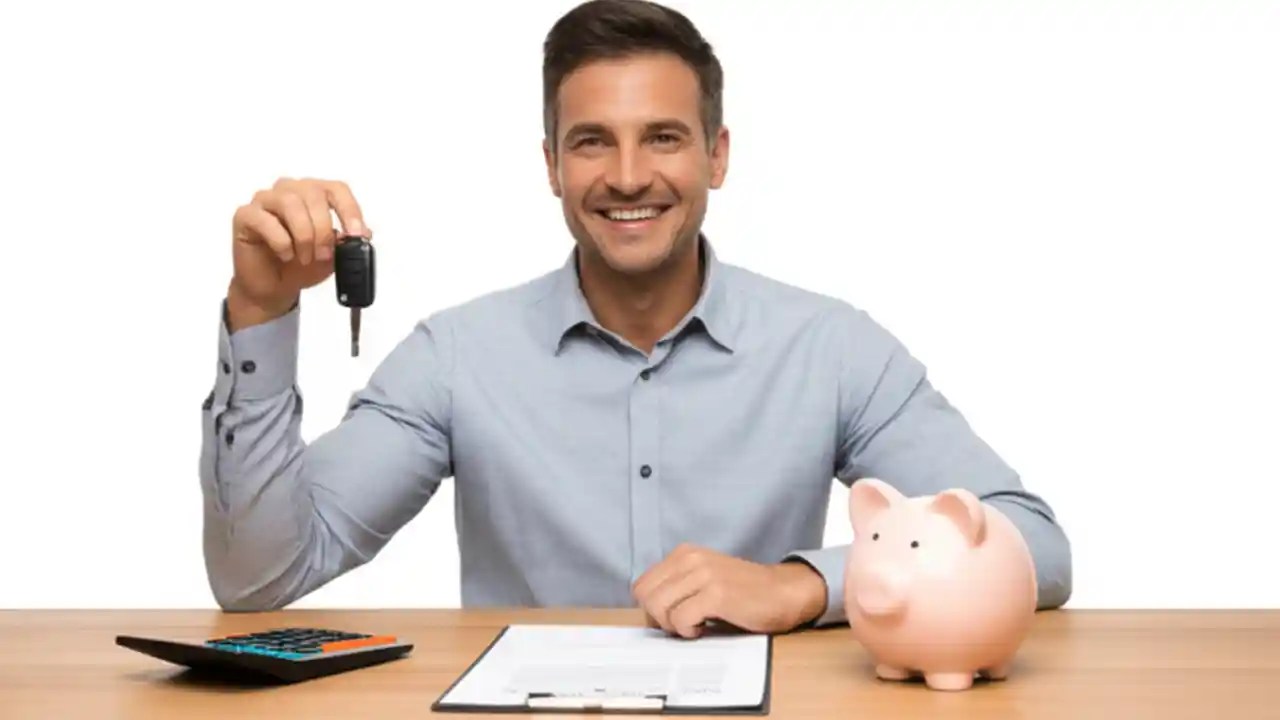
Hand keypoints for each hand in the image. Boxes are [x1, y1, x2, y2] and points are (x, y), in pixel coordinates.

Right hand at [228, 177, 368, 328]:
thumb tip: (365, 232)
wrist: (273, 288)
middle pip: (313, 194)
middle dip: (323, 228)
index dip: (349, 209)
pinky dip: (280, 240)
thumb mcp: (333, 256)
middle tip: (324, 254)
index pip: (336, 189)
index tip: (356, 234)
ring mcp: (265, 200)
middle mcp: (289, 190)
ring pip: (289, 202)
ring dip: (303, 234)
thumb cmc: (300, 266)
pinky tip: (286, 255)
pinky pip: (264, 219)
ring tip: (305, 257)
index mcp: (313, 194)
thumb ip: (348, 242)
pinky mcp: (245, 216)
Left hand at [632, 543, 827, 638]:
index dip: (651, 608)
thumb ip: (678, 586)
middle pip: (645, 596)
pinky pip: (681, 618)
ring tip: (694, 626)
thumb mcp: (703, 579)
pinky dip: (688, 630)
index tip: (671, 617)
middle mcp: (690, 559)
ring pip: (659, 606)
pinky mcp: (717, 594)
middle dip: (658, 618)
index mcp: (684, 554)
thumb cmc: (744, 593)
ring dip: (673, 625)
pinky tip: (704, 628)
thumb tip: (649, 612)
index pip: (641, 585)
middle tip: (682, 624)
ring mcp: (704, 575)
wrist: (784, 592)